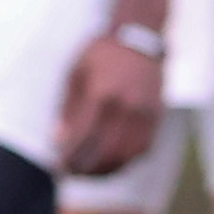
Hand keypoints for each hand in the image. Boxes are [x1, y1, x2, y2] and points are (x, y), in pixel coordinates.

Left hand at [55, 32, 164, 178]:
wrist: (140, 41)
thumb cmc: (101, 56)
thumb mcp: (76, 74)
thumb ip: (68, 109)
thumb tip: (58, 140)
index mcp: (102, 94)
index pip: (82, 138)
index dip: (68, 156)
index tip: (56, 165)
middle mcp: (126, 107)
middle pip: (103, 152)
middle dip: (84, 168)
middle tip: (69, 172)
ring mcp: (145, 115)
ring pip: (124, 157)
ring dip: (103, 171)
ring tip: (86, 172)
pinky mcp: (156, 119)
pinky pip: (140, 151)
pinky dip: (123, 162)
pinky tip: (108, 164)